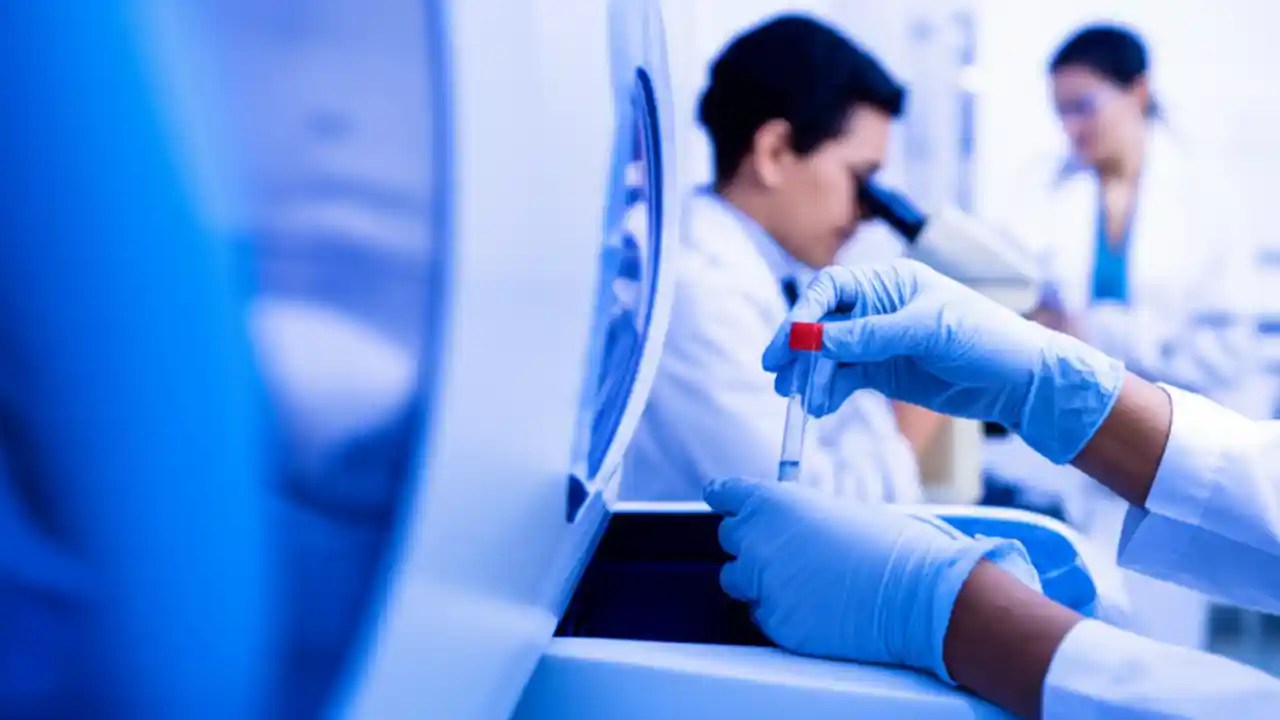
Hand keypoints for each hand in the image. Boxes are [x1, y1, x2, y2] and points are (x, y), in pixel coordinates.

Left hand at [705, 477, 1038, 681]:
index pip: (725, 493)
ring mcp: (762, 585)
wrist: (917, 595)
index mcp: (772, 503)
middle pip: (729, 538)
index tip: (724, 501)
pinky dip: (781, 611)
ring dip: (759, 580)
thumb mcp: (839, 510)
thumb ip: (799, 515)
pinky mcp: (775, 623)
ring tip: (803, 582)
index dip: (727, 498)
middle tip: (786, 550)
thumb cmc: (892, 545)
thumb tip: (790, 524)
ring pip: (738, 580)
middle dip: (751, 542)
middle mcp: (757, 541)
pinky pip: (763, 614)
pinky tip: (817, 607)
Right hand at [763, 260, 1123, 462]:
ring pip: (828, 355)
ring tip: (798, 399)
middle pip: (821, 323)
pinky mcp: (882, 371)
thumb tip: (820, 338)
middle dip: (797, 348)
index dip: (803, 313)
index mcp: (888, 283)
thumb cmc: (984, 336)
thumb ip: (873, 335)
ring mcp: (877, 341)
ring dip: (809, 375)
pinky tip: (819, 407)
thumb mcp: (928, 331)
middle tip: (778, 374)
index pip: (831, 289)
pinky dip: (828, 392)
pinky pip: (843, 379)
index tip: (788, 342)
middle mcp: (877, 308)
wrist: (1019, 380)